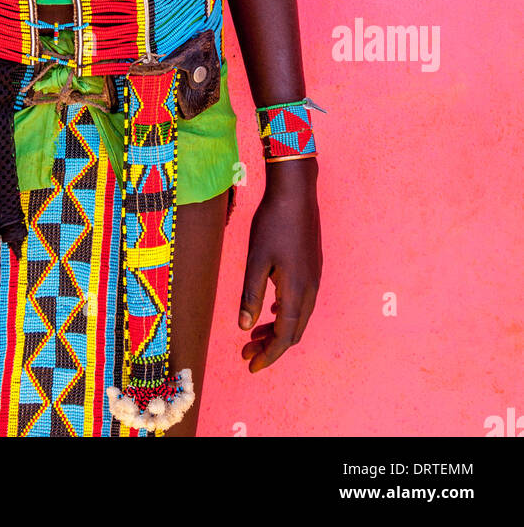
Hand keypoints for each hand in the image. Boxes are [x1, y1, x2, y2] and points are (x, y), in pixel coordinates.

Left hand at [238, 159, 321, 371]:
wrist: (296, 192)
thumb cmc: (273, 224)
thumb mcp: (256, 260)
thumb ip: (250, 295)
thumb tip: (244, 327)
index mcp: (297, 291)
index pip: (284, 337)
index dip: (268, 355)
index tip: (251, 366)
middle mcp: (310, 289)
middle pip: (293, 332)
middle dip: (271, 346)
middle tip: (247, 353)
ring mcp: (314, 278)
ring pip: (298, 317)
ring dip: (277, 330)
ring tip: (253, 336)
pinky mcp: (312, 268)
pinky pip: (301, 303)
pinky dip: (285, 314)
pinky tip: (270, 310)